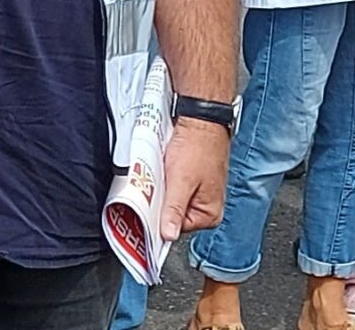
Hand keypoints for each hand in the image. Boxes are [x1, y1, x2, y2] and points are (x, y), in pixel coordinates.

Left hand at [159, 116, 231, 241]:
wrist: (199, 120)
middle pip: (171, 214)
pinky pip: (169, 186)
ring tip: (159, 175)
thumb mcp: (181, 181)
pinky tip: (161, 169)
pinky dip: (162, 179)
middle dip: (159, 201)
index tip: (145, 210)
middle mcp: (205, 206)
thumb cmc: (198, 147)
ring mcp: (197, 192)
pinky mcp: (188, 179)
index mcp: (209, 214)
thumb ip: (173, 209)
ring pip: (168, 199)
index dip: (159, 219)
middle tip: (153, 186)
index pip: (175, 228)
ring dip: (159, 189)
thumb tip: (168, 235)